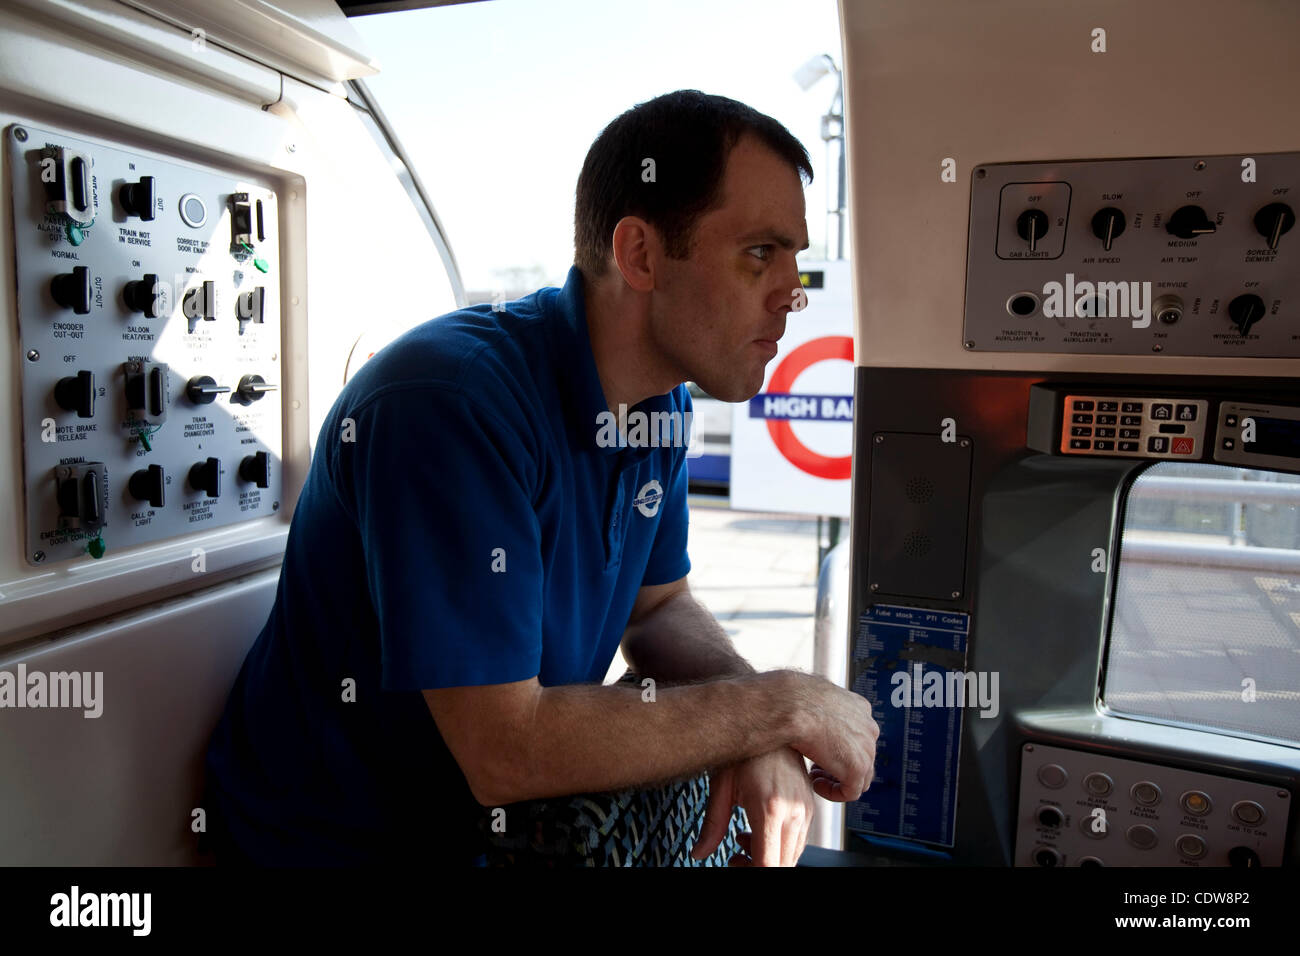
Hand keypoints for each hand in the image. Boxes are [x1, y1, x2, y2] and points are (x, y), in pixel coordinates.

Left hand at [690, 747, 814, 866]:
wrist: (774, 720)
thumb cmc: (746, 749)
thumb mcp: (722, 786)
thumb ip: (712, 825)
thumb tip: (699, 852)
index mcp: (770, 809)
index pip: (768, 865)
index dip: (750, 871)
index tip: (735, 863)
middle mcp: (794, 812)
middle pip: (783, 865)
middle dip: (758, 867)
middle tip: (736, 855)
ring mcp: (806, 810)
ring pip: (793, 855)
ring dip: (770, 857)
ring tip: (743, 839)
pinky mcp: (810, 806)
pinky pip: (799, 840)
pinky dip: (780, 845)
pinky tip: (758, 831)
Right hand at [791, 674, 879, 802]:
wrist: (792, 706)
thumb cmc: (791, 699)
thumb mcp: (808, 697)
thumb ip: (816, 708)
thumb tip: (803, 710)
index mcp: (859, 708)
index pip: (859, 735)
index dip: (838, 747)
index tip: (819, 751)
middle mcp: (868, 728)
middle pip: (861, 756)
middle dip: (838, 764)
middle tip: (815, 767)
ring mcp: (866, 749)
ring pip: (859, 777)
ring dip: (836, 780)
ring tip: (813, 777)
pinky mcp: (857, 768)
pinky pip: (850, 791)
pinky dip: (832, 792)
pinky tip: (814, 784)